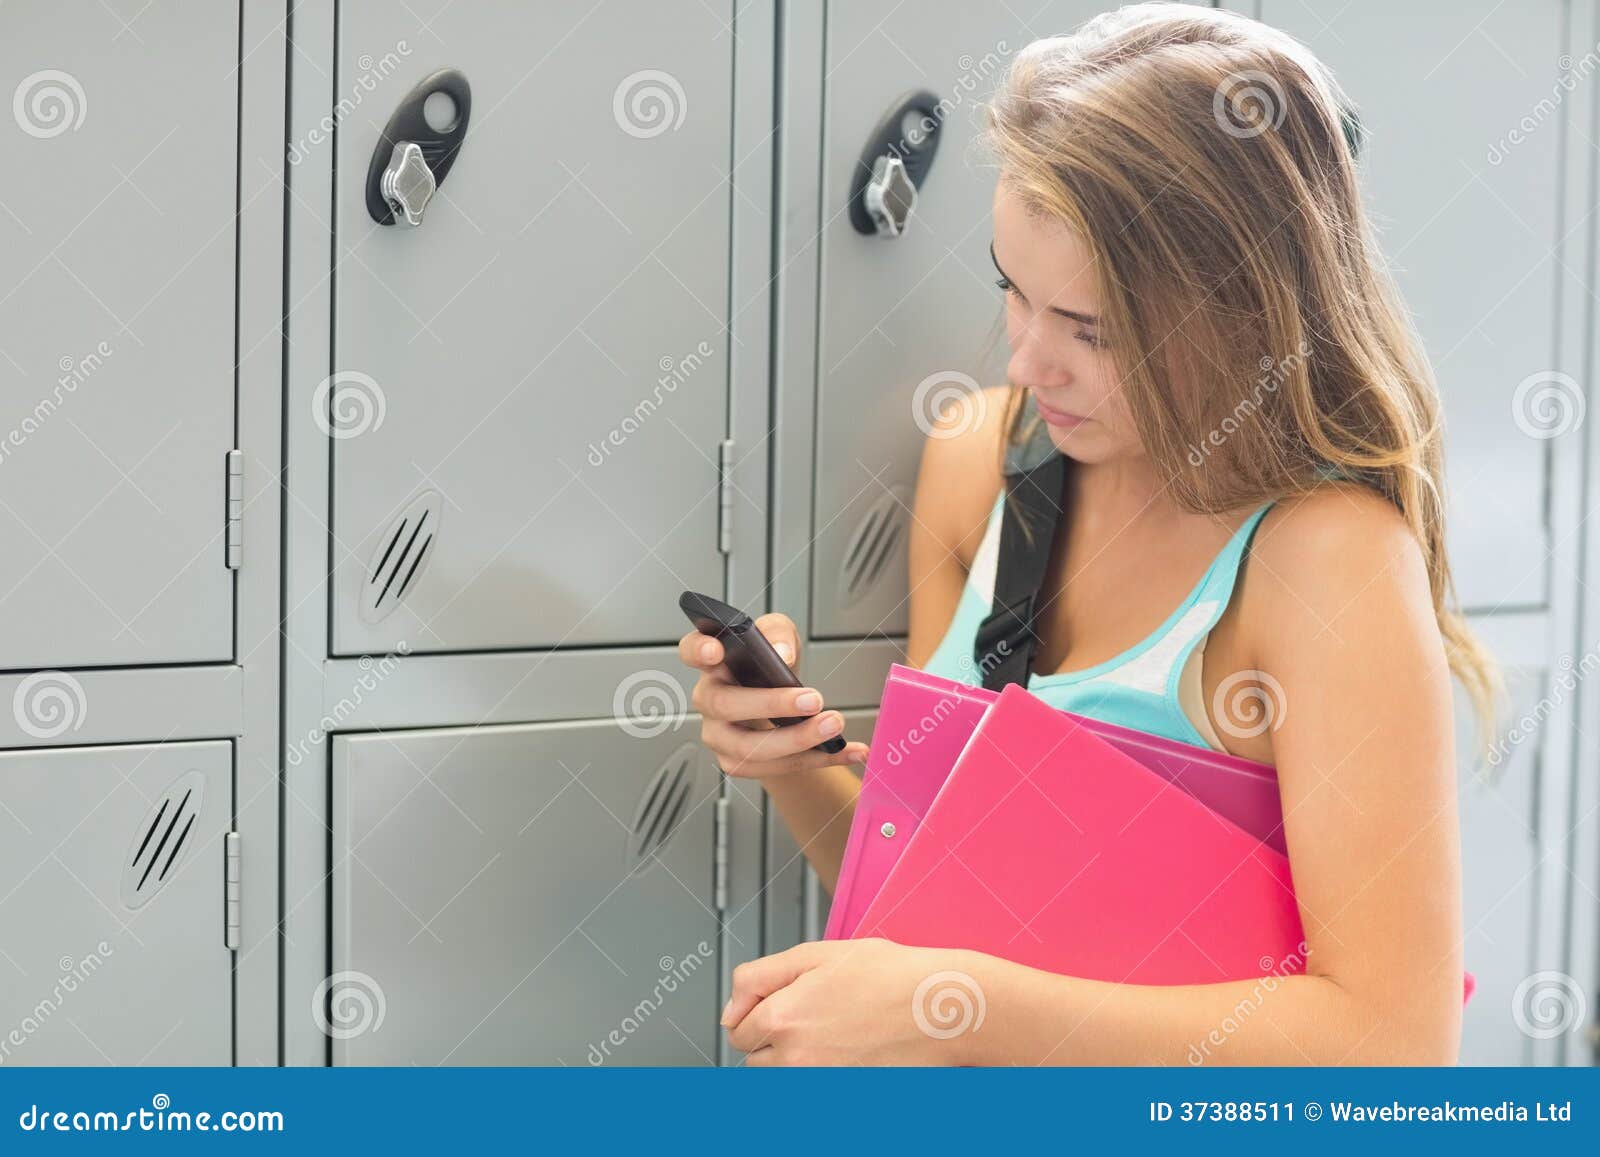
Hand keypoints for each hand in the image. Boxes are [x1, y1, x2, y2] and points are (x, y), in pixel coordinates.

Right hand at [678, 612, 867, 779]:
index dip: (699, 650)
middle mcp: (709, 700)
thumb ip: (778, 635)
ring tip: (834, 725)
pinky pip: (777, 767)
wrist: (780, 710)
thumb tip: (781, 655)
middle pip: (725, 705)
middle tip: (812, 699)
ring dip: (797, 739)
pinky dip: (818, 759)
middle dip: (770, 705)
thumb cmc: (770, 669)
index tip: (716, 650)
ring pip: (749, 747)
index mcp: (714, 664)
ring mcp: (720, 736)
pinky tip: (848, 750)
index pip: (692, 650)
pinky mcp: (739, 763)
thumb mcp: (779, 638)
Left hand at [722, 939, 983, 1065]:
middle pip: (756, 1059)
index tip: (785, 1000)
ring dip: (794, 1060)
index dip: (757, 1011)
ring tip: (833, 1033)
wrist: (939, 1008)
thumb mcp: (815, 954)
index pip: (738, 1030)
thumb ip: (757, 978)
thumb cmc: (888, 976)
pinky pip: (810, 1090)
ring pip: (782, 1078)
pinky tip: (847, 1052)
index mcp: (782, 1018)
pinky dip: (820, 1075)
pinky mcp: (840, 1097)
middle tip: (813, 1013)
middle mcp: (795, 1059)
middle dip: (773, 1038)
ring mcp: (819, 1084)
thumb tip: (728, 1012)